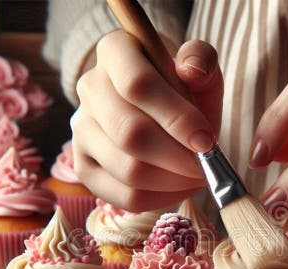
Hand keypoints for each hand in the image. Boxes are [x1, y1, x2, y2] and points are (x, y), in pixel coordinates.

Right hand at [71, 31, 222, 210]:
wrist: (160, 112)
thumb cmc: (182, 88)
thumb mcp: (198, 67)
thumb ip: (201, 61)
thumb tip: (191, 71)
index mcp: (114, 51)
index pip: (137, 85)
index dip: (176, 118)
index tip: (206, 140)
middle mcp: (89, 87)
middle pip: (130, 133)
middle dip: (177, 157)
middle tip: (206, 164)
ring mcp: (81, 129)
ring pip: (128, 169)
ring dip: (172, 181)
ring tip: (196, 175)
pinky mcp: (84, 167)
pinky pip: (123, 195)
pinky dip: (159, 199)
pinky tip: (178, 188)